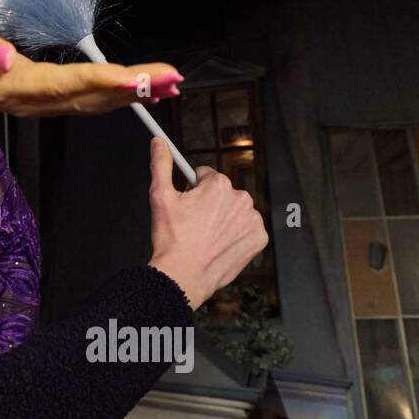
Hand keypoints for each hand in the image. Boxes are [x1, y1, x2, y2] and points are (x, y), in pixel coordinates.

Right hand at [0, 19, 181, 121]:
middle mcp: (36, 102)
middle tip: (170, 79)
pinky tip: (147, 91)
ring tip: (170, 85)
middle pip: (89, 98)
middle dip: (132, 89)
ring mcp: (47, 106)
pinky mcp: (54, 103)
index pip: (62, 84)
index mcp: (15, 86)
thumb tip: (4, 59)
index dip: (97, 82)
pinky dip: (122, 96)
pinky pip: (93, 103)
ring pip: (96, 103)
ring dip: (135, 95)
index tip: (130, 77)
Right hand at [146, 138, 268, 309]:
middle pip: (221, 193)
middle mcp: (241, 198)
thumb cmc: (172, 239)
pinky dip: (234, 235)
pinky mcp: (259, 238)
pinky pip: (246, 229)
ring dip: (222, 219)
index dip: (191, 190)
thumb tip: (159, 142)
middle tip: (193, 223)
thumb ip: (161, 164)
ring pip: (234, 211)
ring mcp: (253, 220)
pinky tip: (219, 244)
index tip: (187, 204)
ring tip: (205, 236)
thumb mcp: (160, 196)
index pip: (204, 175)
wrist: (184, 275)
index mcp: (219, 185)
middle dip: (208, 204)